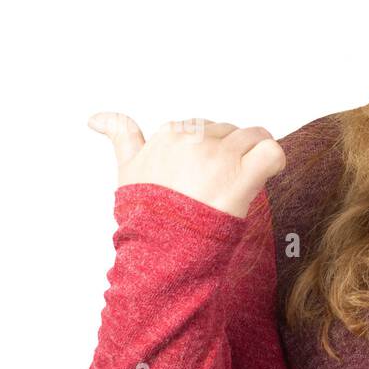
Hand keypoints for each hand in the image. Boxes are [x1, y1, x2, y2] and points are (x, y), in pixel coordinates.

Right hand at [86, 113, 286, 218]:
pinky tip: (267, 174)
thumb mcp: (127, 170)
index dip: (207, 152)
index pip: (202, 127)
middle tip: (220, 186)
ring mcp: (219, 156)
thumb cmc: (146, 214)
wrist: (162, 251)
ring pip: (252, 137)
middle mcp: (194, 140)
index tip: (200, 178)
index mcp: (169, 135)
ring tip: (245, 181)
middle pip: (229, 131)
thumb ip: (120, 136)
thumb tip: (93, 118)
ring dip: (253, 156)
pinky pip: (271, 151)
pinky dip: (275, 159)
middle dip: (230, 153)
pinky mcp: (242, 176)